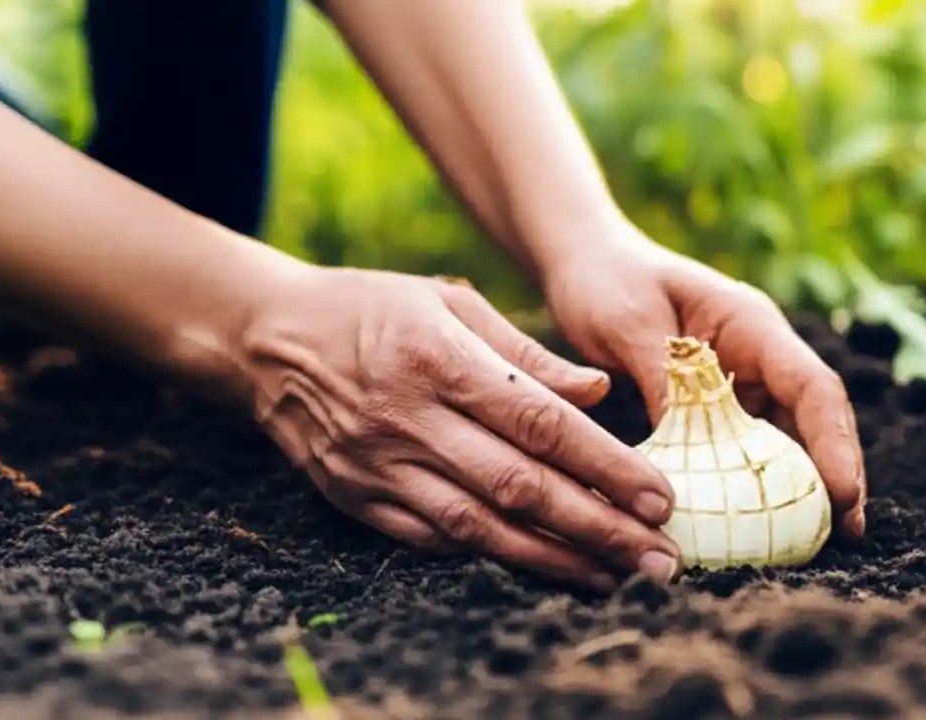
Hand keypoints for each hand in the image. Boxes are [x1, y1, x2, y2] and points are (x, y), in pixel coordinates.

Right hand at [233, 267, 680, 590]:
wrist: (266, 340)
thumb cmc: (371, 310)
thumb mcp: (448, 302)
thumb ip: (526, 351)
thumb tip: (598, 393)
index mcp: (440, 359)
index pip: (540, 423)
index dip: (604, 466)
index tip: (659, 497)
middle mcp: (410, 420)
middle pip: (520, 486)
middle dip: (598, 528)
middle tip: (658, 558)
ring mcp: (379, 467)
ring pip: (480, 529)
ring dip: (554, 559)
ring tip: (614, 578)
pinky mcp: (358, 500)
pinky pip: (433, 541)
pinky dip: (490, 557)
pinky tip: (541, 568)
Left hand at [542, 226, 866, 537]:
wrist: (585, 265)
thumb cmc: (606, 283)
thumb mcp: (629, 327)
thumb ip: (664, 383)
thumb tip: (691, 456)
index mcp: (752, 324)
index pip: (812, 386)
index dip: (834, 443)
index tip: (843, 496)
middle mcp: (760, 354)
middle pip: (817, 419)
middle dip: (838, 475)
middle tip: (847, 536)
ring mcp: (744, 380)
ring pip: (791, 438)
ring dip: (806, 488)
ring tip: (821, 546)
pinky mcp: (720, 405)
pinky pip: (750, 448)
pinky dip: (759, 485)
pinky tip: (762, 527)